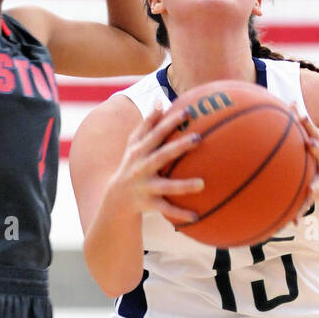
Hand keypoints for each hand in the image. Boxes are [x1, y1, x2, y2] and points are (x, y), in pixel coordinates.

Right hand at [109, 104, 204, 224]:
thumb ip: (148, 123)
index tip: (187, 112)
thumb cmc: (131, 164)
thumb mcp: (134, 144)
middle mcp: (142, 167)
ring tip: (202, 184)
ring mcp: (145, 186)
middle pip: (162, 155)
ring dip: (183, 186)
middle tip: (199, 139)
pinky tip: (197, 216)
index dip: (170, 122)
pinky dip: (180, 214)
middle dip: (179, 147)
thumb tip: (160, 100)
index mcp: (140, 150)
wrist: (116, 198)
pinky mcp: (149, 204)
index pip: (156, 133)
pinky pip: (167, 209)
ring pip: (166, 186)